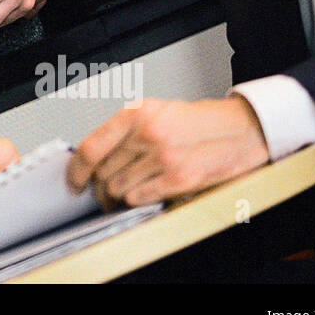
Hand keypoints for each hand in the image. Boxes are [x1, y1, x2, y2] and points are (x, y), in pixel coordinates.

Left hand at [66, 97, 269, 208]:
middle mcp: (147, 134)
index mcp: (137, 113)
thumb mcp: (156, 113)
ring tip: (123, 196)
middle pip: (103, 172)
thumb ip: (126, 131)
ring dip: (117, 198)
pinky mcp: (179, 178)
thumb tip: (97, 157)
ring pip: (119, 188)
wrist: (240, 129)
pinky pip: (140, 198)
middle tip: (102, 192)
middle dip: (99, 187)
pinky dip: (136, 201)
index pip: (91, 147)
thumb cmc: (199, 122)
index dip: (76, 170)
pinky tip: (142, 196)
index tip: (74, 181)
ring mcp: (163, 157)